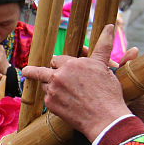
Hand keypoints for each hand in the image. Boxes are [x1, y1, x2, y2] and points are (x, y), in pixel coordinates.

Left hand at [21, 24, 129, 139]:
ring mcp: (54, 89)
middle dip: (41, 72)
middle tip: (33, 73)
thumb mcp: (105, 68)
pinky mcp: (50, 103)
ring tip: (63, 94)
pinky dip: (53, 100)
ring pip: (44, 84)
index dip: (58, 64)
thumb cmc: (109, 94)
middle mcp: (61, 74)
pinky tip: (65, 104)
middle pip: (43, 70)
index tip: (50, 65)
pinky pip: (47, 98)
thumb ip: (103, 47)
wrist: (106, 119)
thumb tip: (110, 25)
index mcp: (74, 63)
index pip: (57, 59)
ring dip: (50, 86)